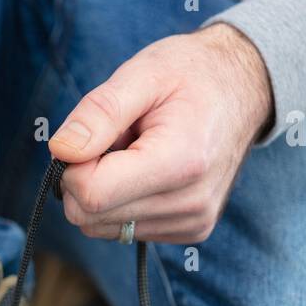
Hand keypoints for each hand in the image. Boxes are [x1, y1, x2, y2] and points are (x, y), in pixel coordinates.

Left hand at [48, 23, 272, 243]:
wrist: (245, 86)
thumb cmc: (192, 74)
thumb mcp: (142, 74)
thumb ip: (98, 114)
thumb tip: (61, 151)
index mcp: (180, 162)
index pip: (91, 195)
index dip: (73, 165)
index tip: (92, 136)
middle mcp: (190, 203)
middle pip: (91, 216)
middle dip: (85, 177)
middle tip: (116, 140)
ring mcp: (193, 222)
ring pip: (102, 228)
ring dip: (104, 190)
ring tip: (135, 152)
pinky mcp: (190, 231)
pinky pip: (124, 230)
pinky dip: (122, 202)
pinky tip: (147, 170)